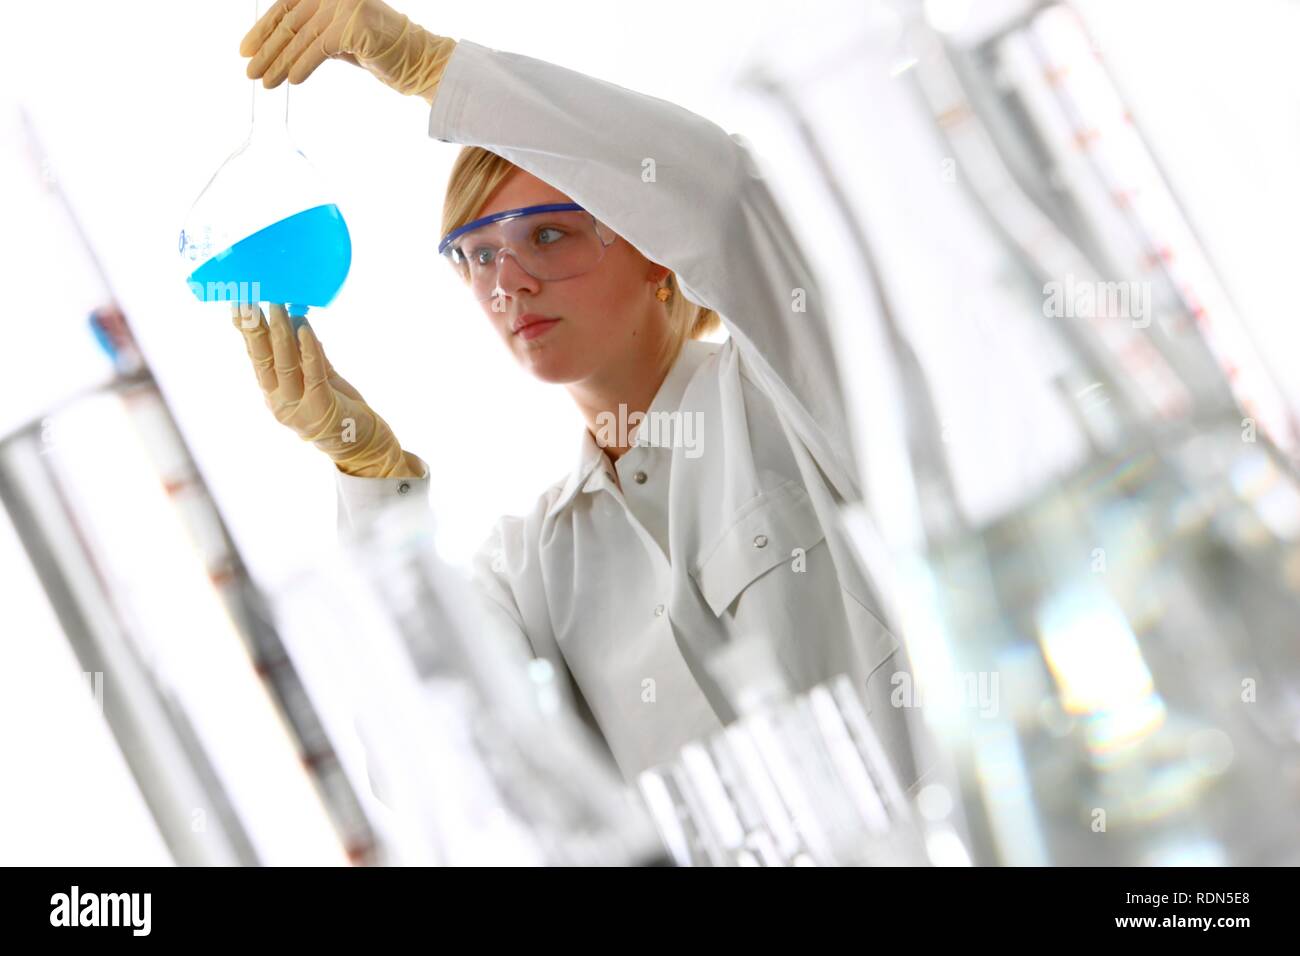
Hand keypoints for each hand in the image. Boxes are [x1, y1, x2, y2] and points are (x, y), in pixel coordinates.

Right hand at [231, 303, 417, 477]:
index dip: (245, 331)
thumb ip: (307, 354)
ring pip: (284, 364)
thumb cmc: (340, 410)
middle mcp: (279, 402)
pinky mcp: (320, 409)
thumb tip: (296, 320)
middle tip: (247, 296)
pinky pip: (313, 374)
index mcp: (274, 393)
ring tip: (276, 304)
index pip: (255, 357)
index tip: (238, 303)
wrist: (363, 446)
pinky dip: (308, 349)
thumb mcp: (320, 377)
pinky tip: (305, 327)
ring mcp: (297, 408)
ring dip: (279, 332)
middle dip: (253, 327)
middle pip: (262, 359)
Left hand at [239, 0, 455, 101]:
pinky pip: (319, 48)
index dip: (264, 29)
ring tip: (265, 82)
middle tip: (249, 71)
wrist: (421, 62)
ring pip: (301, 36)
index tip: (246, 50)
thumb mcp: (341, 39)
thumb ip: (315, 34)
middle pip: (290, 20)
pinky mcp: (352, 24)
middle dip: (267, 49)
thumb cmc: (383, 53)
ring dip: (279, 62)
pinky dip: (301, 65)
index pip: (287, 7)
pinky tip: (290, 81)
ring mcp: (344, 5)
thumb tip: (278, 44)